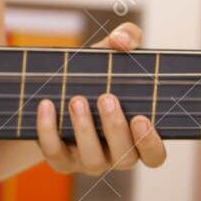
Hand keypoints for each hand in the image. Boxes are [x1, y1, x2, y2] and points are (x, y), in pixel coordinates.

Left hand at [35, 22, 167, 174]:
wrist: (50, 92)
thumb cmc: (92, 76)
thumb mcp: (109, 56)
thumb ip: (126, 39)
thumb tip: (123, 40)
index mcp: (136, 137)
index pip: (155, 156)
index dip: (151, 143)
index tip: (142, 118)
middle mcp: (115, 155)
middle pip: (125, 158)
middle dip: (115, 128)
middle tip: (106, 97)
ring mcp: (87, 161)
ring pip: (92, 160)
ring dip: (84, 129)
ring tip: (76, 99)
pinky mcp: (59, 160)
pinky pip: (54, 153)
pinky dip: (48, 129)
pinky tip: (46, 104)